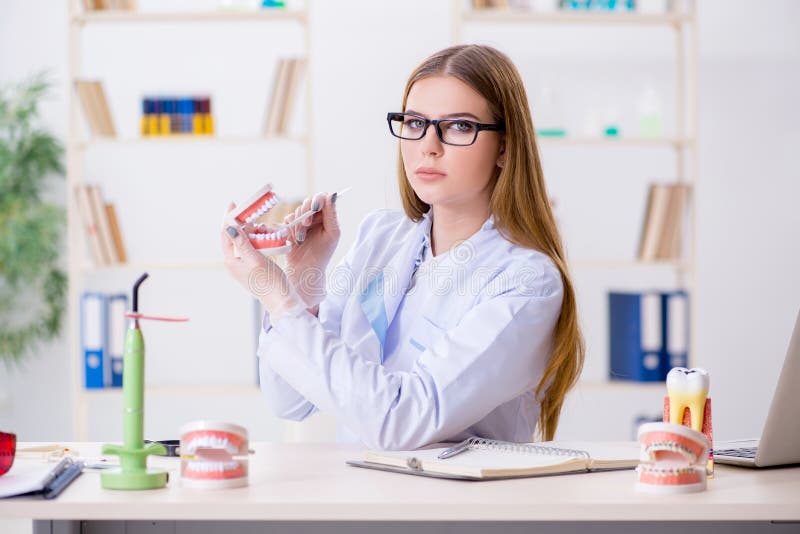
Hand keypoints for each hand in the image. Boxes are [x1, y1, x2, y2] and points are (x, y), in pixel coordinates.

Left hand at [221, 202, 302, 319]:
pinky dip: (255, 239)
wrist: (282, 302)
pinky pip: (250, 248)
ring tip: (257, 220)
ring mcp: (243, 266)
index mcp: (231, 261)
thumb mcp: (256, 259)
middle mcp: (234, 264)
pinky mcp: (252, 268)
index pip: (226, 234)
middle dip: (239, 222)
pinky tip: (263, 234)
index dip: (229, 217)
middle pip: (232, 237)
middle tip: (247, 209)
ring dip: (248, 230)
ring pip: (242, 242)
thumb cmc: (270, 282)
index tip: (233, 203)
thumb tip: (228, 227)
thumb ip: (242, 243)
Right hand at [282, 191, 340, 307]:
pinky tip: (295, 240)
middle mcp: (316, 217)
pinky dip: (291, 229)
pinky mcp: (291, 226)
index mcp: (328, 216)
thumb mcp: (332, 234)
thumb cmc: (322, 254)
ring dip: (299, 225)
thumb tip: (332, 195)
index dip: (318, 200)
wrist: (305, 269)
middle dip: (306, 212)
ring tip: (301, 239)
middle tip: (306, 225)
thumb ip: (331, 214)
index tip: (315, 208)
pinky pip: (288, 219)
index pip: (323, 198)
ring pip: (298, 211)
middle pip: (308, 201)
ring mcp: (302, 221)